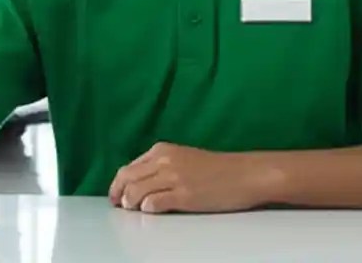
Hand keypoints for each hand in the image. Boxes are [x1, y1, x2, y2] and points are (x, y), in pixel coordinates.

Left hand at [108, 142, 273, 213]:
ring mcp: (173, 177)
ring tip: (134, 210)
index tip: (116, 195)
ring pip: (135, 191)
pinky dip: (147, 208)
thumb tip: (139, 182)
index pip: (128, 168)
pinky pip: (153, 203)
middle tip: (119, 206)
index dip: (118, 184)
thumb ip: (161, 166)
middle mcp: (164, 161)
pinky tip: (151, 211)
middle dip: (118, 194)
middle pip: (126, 178)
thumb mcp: (183, 158)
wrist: (245, 174)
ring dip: (130, 203)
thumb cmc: (218, 169)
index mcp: (161, 151)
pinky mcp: (184, 194)